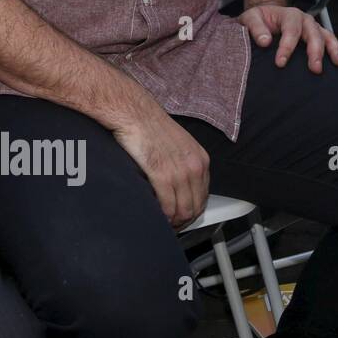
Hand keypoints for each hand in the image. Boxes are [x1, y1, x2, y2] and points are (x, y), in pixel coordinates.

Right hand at [111, 106, 210, 227]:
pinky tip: (156, 215)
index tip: (181, 216)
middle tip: (171, 225)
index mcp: (200, 159)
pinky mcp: (162, 174)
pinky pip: (167, 205)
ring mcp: (179, 172)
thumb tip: (176, 182)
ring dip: (174, 221)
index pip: (203, 195)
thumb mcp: (177, 143)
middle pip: (195, 206)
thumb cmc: (148, 125)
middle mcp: (195, 167)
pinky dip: (163, 215)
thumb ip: (182, 163)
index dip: (192, 210)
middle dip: (184, 220)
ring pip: (183, 209)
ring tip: (163, 223)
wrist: (134, 112)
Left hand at [239, 3, 337, 71]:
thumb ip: (255, 28)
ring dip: (334, 50)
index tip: (281, 63)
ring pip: (327, 36)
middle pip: (313, 34)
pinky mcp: (317, 34)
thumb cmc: (258, 18)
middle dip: (315, 52)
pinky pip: (331, 41)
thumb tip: (264, 41)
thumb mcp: (250, 18)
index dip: (287, 47)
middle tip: (315, 69)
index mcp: (289, 14)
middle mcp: (304, 20)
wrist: (265, 15)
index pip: (290, 31)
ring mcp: (313, 27)